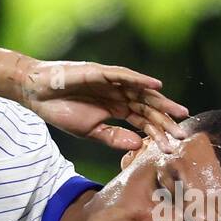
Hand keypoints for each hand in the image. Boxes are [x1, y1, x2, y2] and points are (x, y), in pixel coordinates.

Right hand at [16, 58, 188, 152]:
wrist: (38, 95)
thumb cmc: (62, 111)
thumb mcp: (90, 132)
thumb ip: (114, 138)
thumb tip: (138, 146)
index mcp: (116, 109)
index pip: (142, 122)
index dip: (156, 134)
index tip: (171, 147)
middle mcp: (119, 95)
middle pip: (148, 108)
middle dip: (165, 120)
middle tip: (182, 133)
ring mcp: (112, 83)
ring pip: (142, 93)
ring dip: (161, 102)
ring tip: (179, 112)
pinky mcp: (102, 73)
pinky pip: (125, 76)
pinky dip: (141, 80)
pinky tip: (156, 87)